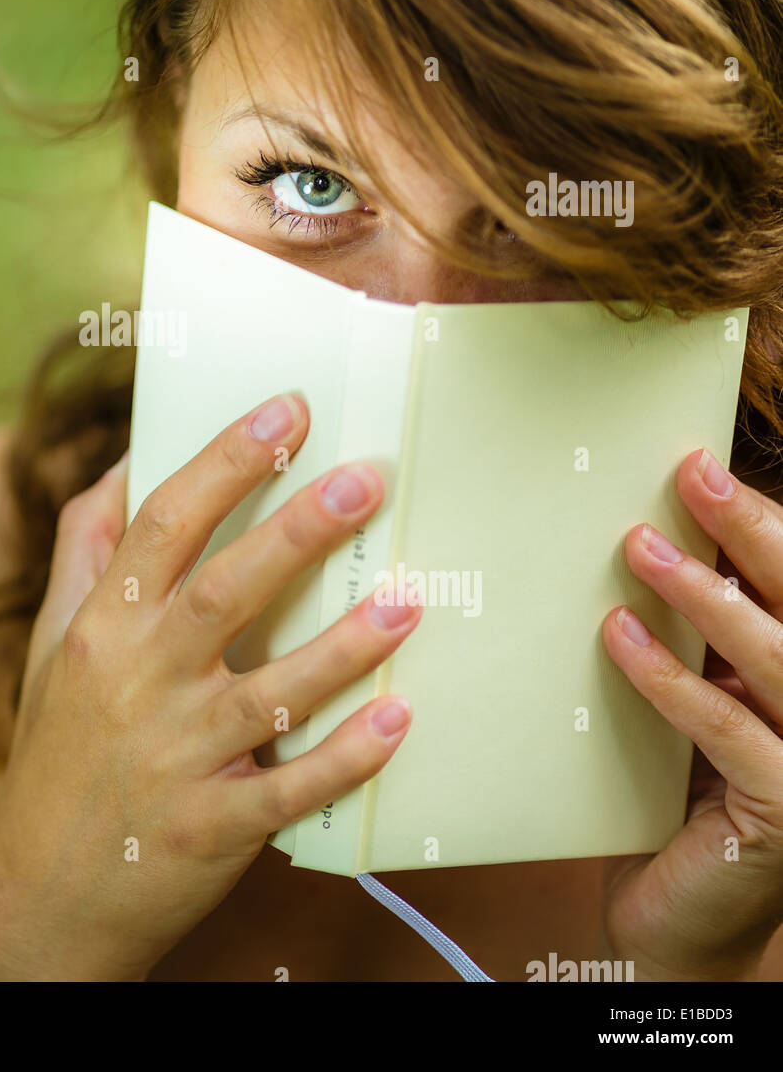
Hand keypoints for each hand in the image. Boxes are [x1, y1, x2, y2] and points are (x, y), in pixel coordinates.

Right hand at [0, 393, 421, 980]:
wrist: (41, 899)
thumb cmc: (56, 752)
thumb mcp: (50, 642)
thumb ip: (86, 549)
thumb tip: (127, 462)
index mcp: (102, 628)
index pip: (164, 524)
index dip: (226, 462)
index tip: (286, 410)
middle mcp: (138, 684)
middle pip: (224, 592)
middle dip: (297, 530)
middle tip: (368, 478)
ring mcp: (176, 760)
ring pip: (269, 694)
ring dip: (341, 646)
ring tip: (406, 599)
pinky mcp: (212, 829)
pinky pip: (289, 792)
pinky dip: (343, 759)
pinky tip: (397, 720)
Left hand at [601, 448, 782, 979]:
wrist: (685, 918)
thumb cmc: (683, 804)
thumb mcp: (698, 709)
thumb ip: (699, 649)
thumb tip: (647, 550)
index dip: (765, 525)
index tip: (706, 468)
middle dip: (754, 533)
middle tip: (693, 477)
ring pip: (773, 657)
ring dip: (706, 594)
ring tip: (642, 546)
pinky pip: (726, 728)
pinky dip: (670, 677)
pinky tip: (620, 636)